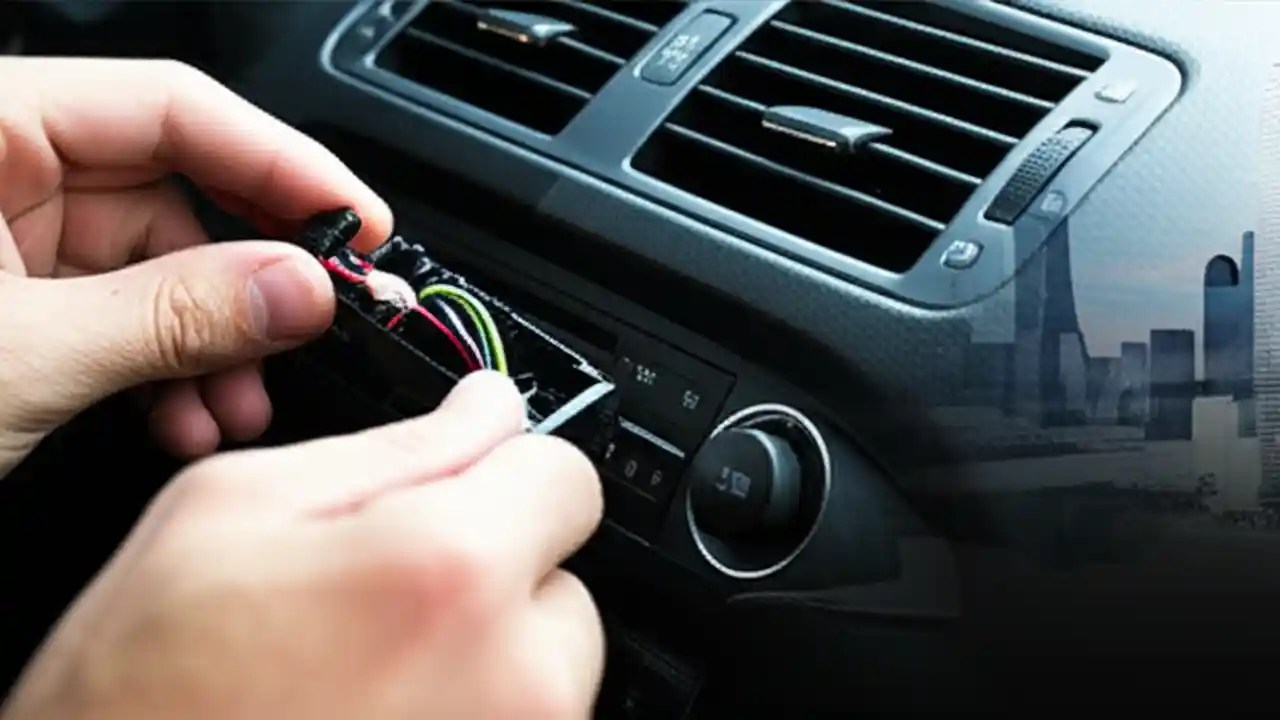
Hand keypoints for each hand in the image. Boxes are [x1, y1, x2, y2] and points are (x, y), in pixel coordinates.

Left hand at [0, 57, 392, 475]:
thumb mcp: (22, 357)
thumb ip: (170, 317)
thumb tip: (298, 289)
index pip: (172, 108)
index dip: (281, 163)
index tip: (357, 223)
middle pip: (177, 193)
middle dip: (249, 285)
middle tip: (316, 327)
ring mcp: (4, 234)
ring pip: (158, 268)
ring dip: (213, 347)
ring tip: (235, 409)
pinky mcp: (13, 298)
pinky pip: (120, 313)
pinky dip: (162, 369)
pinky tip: (183, 419)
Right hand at [1, 371, 606, 719]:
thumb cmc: (143, 697)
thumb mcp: (232, 511)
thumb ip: (391, 448)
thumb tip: (488, 409)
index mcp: (449, 570)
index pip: (567, 473)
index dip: (506, 469)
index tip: (463, 486)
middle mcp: (515, 677)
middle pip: (560, 572)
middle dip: (491, 565)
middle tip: (380, 595)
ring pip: (546, 658)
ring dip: (484, 648)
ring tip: (368, 667)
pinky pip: (526, 718)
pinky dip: (473, 707)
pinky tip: (379, 710)